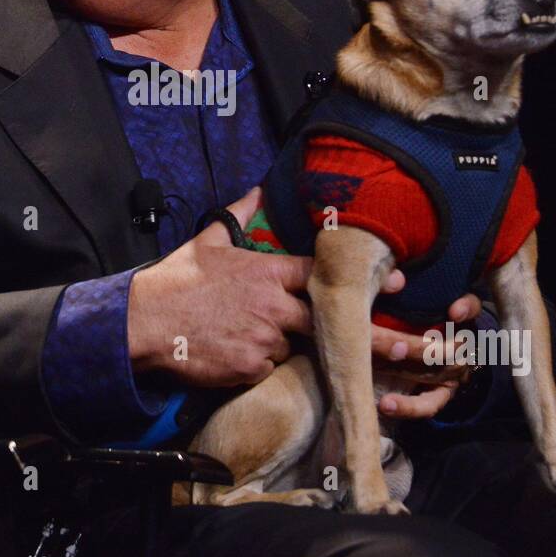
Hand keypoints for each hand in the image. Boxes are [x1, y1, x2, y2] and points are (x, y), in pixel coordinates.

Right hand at [127, 186, 404, 387]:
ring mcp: (265, 339)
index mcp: (269, 271)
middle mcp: (274, 306)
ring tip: (255, 334)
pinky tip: (235, 353)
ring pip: (297, 347)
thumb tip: (260, 187)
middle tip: (411, 344)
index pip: (324, 274)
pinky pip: (270, 369)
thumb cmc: (176, 281)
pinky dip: (260, 365)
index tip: (397, 284)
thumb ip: (241, 213)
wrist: (143, 322)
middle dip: (372, 335)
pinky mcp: (250, 369)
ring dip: (288, 344)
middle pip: (333, 321)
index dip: (362, 280)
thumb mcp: (209, 239)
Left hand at [371, 293, 483, 418]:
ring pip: (433, 373)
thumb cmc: (401, 315)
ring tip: (374, 367)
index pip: (470, 308)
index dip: (466, 309)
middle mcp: (458, 345)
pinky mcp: (438, 395)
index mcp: (454, 318)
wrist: (406, 350)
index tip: (454, 312)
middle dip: (412, 346)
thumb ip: (394, 286)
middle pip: (445, 348)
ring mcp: (449, 373)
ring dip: (402, 370)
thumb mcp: (403, 300)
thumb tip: (394, 279)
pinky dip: (409, 406)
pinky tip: (386, 404)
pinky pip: (428, 404)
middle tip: (376, 339)